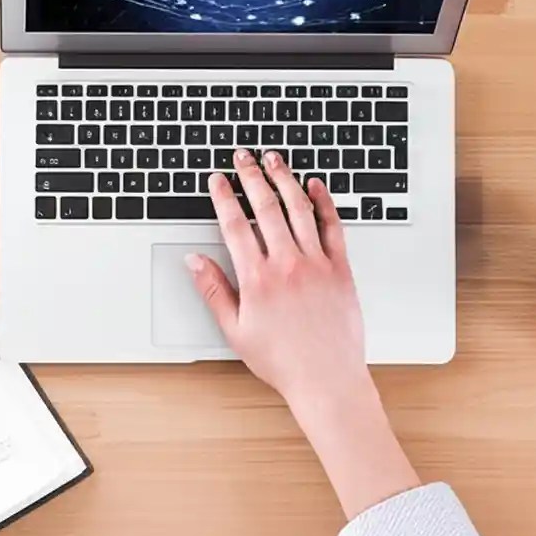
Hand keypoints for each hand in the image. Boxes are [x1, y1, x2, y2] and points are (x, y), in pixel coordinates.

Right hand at [185, 149, 371, 405]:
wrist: (326, 379)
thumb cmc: (282, 360)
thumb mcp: (235, 330)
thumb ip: (213, 291)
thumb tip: (194, 262)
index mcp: (257, 279)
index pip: (235, 225)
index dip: (223, 197)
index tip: (217, 180)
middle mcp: (287, 265)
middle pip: (266, 207)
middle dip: (251, 176)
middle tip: (243, 157)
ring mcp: (316, 263)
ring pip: (299, 209)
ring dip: (284, 179)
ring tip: (274, 160)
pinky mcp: (340, 269)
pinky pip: (332, 226)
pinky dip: (323, 202)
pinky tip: (315, 185)